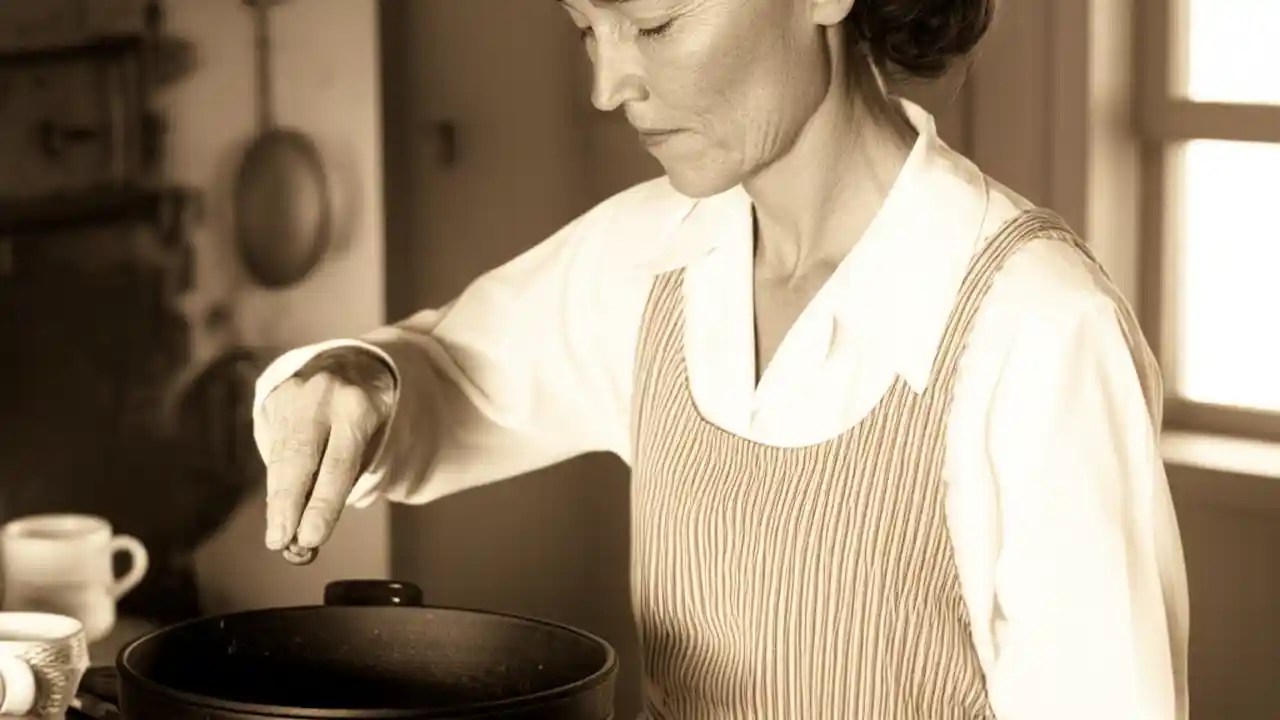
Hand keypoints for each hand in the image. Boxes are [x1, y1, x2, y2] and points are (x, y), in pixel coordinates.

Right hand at [257, 348, 394, 551]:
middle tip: (280, 541)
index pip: (339, 463)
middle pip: (300, 458)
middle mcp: (323, 396)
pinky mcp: (273, 395)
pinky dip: (277, 476)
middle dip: (288, 504)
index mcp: (358, 406)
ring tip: (278, 533)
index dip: (323, 503)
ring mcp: (293, 392)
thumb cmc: (365, 414)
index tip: (310, 537)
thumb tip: (314, 532)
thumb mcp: (372, 436)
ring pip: (282, 454)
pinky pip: (273, 443)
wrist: (350, 362)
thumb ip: (349, 476)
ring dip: (279, 498)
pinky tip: (280, 501)